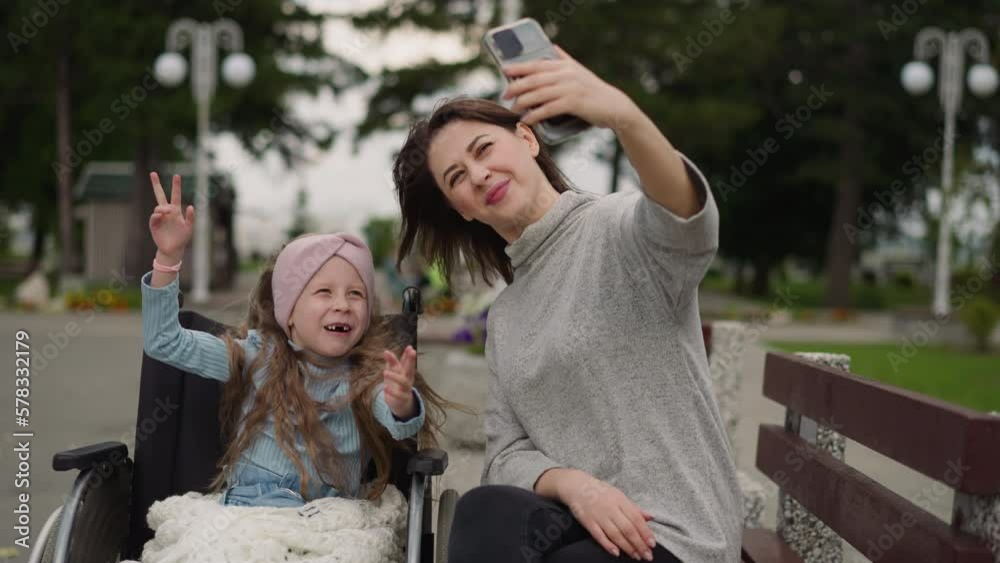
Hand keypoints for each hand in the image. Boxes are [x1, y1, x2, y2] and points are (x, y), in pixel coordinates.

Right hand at [148, 173, 194, 260]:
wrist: (173, 250)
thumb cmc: (182, 238)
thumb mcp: (189, 228)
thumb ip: (191, 217)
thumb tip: (191, 206)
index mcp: (176, 211)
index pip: (175, 195)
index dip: (176, 186)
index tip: (176, 175)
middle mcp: (167, 212)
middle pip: (160, 195)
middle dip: (156, 184)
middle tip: (153, 173)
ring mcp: (159, 218)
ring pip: (158, 207)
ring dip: (163, 208)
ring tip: (168, 211)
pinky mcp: (153, 225)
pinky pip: (154, 217)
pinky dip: (158, 215)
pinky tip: (161, 215)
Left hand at [382, 345, 416, 418]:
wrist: (399, 403)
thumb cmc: (396, 385)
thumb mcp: (392, 373)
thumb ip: (390, 362)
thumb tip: (386, 351)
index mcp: (406, 372)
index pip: (407, 362)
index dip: (408, 355)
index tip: (410, 347)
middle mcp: (408, 379)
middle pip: (410, 369)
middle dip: (411, 360)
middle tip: (412, 352)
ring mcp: (406, 389)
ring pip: (404, 382)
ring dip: (395, 377)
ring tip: (385, 372)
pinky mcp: (403, 398)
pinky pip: (399, 395)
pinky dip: (392, 391)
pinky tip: (385, 387)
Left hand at [501, 45, 637, 131]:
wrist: (614, 106)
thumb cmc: (594, 91)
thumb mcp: (579, 71)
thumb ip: (564, 59)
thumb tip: (552, 47)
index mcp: (565, 66)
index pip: (537, 64)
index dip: (519, 67)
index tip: (504, 70)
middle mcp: (566, 74)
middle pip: (534, 79)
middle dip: (516, 87)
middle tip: (504, 95)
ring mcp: (570, 88)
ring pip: (539, 94)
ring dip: (522, 102)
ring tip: (513, 109)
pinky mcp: (573, 103)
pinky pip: (548, 109)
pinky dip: (535, 114)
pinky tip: (526, 119)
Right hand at [557, 470, 656, 560]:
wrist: (576, 486)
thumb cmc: (600, 491)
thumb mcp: (619, 495)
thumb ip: (634, 508)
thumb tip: (650, 517)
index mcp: (620, 500)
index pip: (636, 518)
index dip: (645, 532)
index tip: (652, 544)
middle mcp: (611, 508)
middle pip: (627, 529)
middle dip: (639, 544)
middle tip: (647, 555)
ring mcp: (599, 516)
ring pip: (615, 534)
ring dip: (627, 547)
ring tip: (636, 556)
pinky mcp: (588, 522)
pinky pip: (599, 535)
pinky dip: (607, 544)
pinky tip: (616, 552)